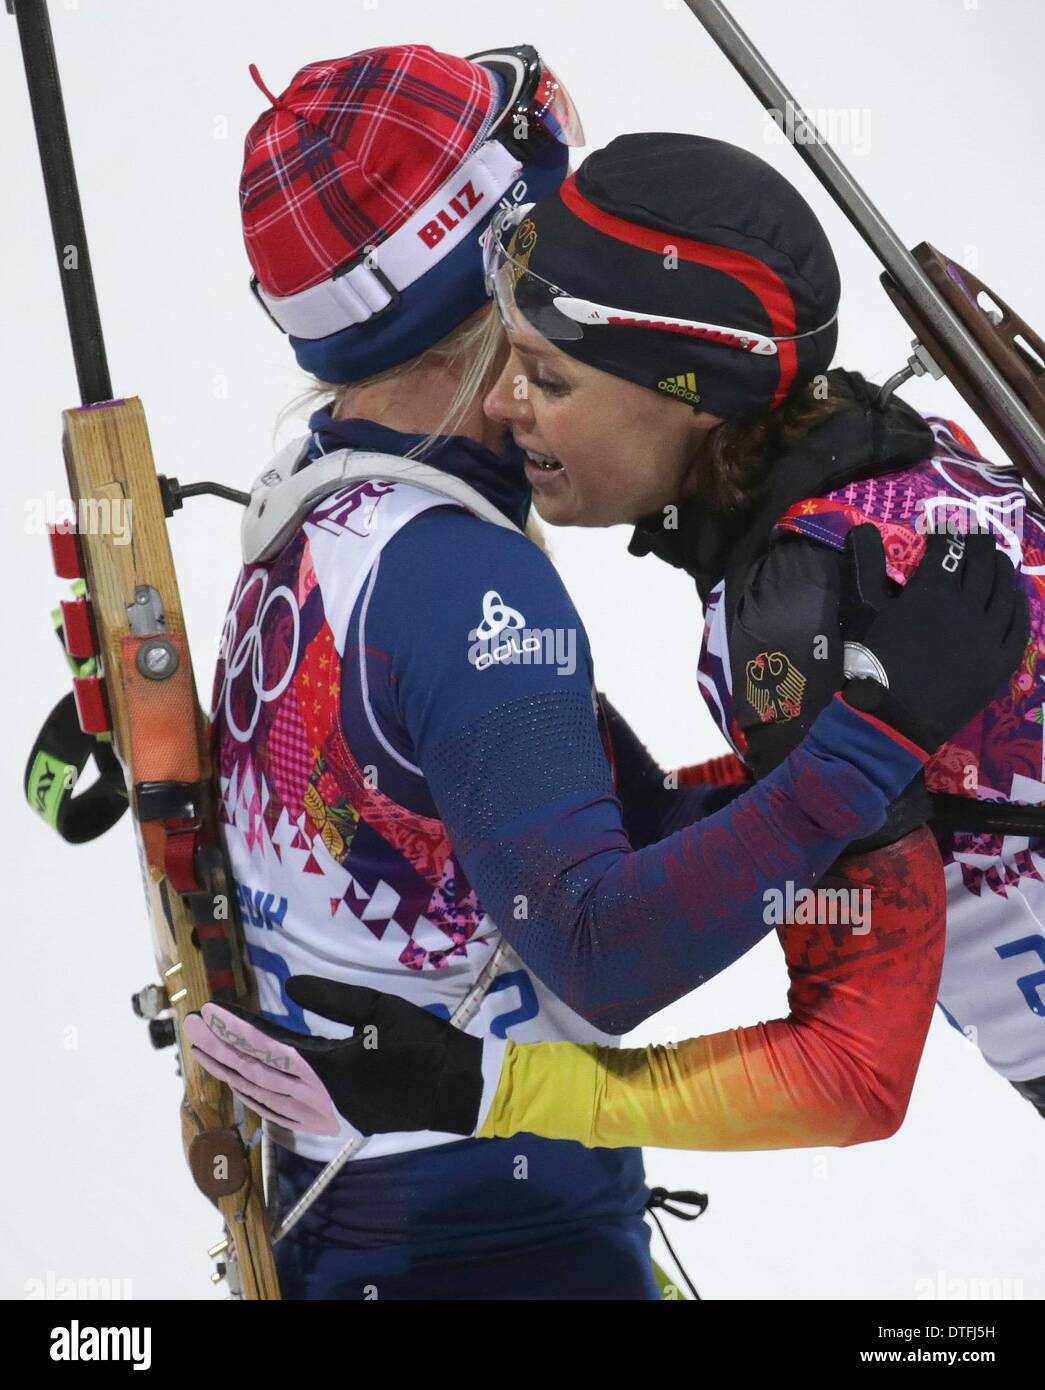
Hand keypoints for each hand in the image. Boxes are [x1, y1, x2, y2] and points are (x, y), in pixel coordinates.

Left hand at [183, 976, 483, 1137]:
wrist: (454, 1091)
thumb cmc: (421, 1045)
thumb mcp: (379, 1009)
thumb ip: (331, 999)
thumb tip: (288, 987)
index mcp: (326, 1068)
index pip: (266, 1047)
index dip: (234, 1029)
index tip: (208, 1011)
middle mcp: (316, 1096)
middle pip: (255, 1073)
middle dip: (221, 1048)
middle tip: (191, 1027)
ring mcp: (323, 1113)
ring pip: (263, 1095)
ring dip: (231, 1072)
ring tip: (204, 1054)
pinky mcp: (333, 1119)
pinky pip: (282, 1113)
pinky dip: (256, 1099)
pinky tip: (242, 1087)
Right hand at [839, 525, 1027, 753]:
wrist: (893, 717)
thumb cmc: (873, 660)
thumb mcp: (861, 608)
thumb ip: (864, 563)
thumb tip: (864, 526)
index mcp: (934, 589)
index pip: (949, 549)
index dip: (946, 535)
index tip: (943, 531)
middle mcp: (969, 605)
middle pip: (983, 563)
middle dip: (979, 545)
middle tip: (976, 538)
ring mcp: (990, 634)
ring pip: (1005, 590)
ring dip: (1003, 568)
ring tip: (999, 559)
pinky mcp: (1001, 660)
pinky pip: (1019, 626)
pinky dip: (1020, 606)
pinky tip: (1017, 597)